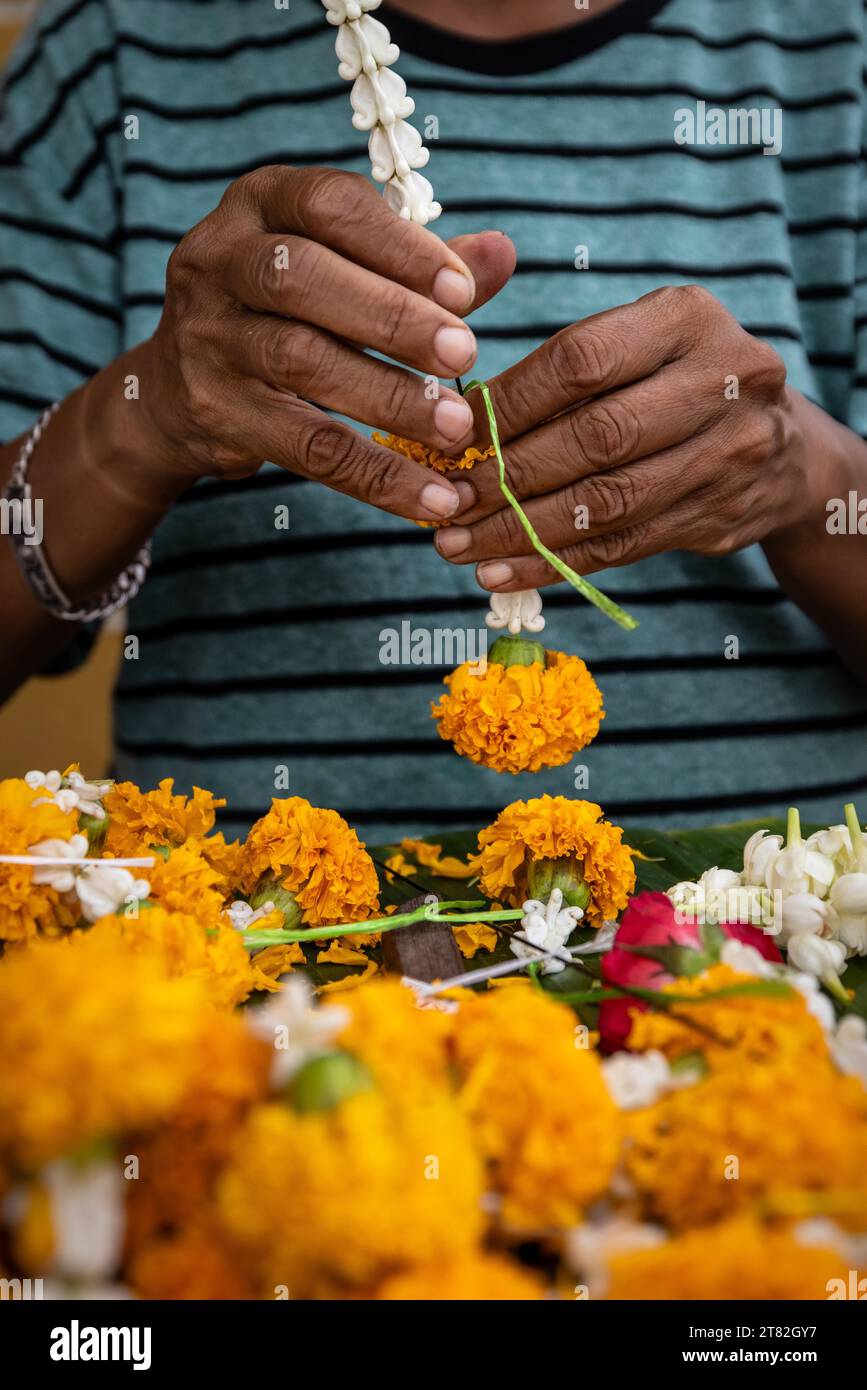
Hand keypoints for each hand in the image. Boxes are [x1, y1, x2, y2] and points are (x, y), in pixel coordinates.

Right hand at [135, 165, 514, 521]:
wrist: (177, 390)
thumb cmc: (288, 311)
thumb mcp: (342, 268)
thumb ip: (418, 264)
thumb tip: (503, 253)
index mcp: (259, 203)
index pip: (327, 206)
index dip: (397, 245)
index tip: (463, 288)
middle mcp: (219, 260)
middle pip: (302, 278)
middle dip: (392, 316)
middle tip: (464, 354)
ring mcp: (210, 337)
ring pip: (301, 360)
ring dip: (388, 397)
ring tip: (456, 428)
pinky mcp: (218, 413)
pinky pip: (305, 447)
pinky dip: (374, 473)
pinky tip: (428, 495)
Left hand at [434, 285, 832, 587]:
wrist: (782, 445)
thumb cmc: (675, 382)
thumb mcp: (639, 342)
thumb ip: (565, 366)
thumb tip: (459, 420)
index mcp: (686, 319)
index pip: (581, 360)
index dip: (509, 402)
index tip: (452, 434)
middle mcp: (721, 380)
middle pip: (597, 437)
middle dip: (509, 475)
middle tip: (447, 500)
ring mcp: (728, 454)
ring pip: (608, 503)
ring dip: (522, 530)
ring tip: (459, 545)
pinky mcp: (718, 515)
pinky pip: (622, 547)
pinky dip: (554, 562)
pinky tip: (501, 571)